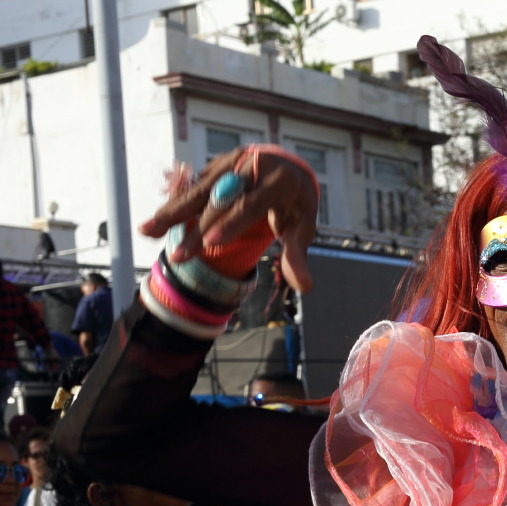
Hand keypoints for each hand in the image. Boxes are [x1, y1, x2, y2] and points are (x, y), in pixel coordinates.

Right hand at [138, 147, 318, 291]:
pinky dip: (172, 206)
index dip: (230, 224)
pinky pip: (191, 188)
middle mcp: (251, 166)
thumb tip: (305, 287)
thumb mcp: (303, 227)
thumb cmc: (296, 205)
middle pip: (219, 199)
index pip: (251, 204)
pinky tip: (153, 225)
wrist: (286, 168)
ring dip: (171, 213)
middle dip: (196, 229)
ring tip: (146, 232)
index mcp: (278, 181)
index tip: (209, 244)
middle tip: (179, 257)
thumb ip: (298, 255)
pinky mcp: (214, 166)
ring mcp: (229, 163)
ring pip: (198, 190)